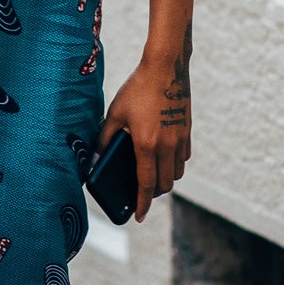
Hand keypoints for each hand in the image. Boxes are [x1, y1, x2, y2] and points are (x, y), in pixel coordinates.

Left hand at [95, 34, 191, 223]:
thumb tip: (95, 158)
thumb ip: (105, 138)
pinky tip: (164, 158)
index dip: (142, 204)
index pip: (146, 184)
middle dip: (154, 194)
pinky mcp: (187, 130)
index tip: (139, 216)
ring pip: (177, 173)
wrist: (166, 68)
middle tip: (142, 195)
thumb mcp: (115, 113)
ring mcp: (180, 139)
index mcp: (146, 144)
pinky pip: (184, 157)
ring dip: (166, 180)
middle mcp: (167, 146)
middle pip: (164, 184)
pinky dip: (175, 164)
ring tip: (153, 178)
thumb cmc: (137, 89)